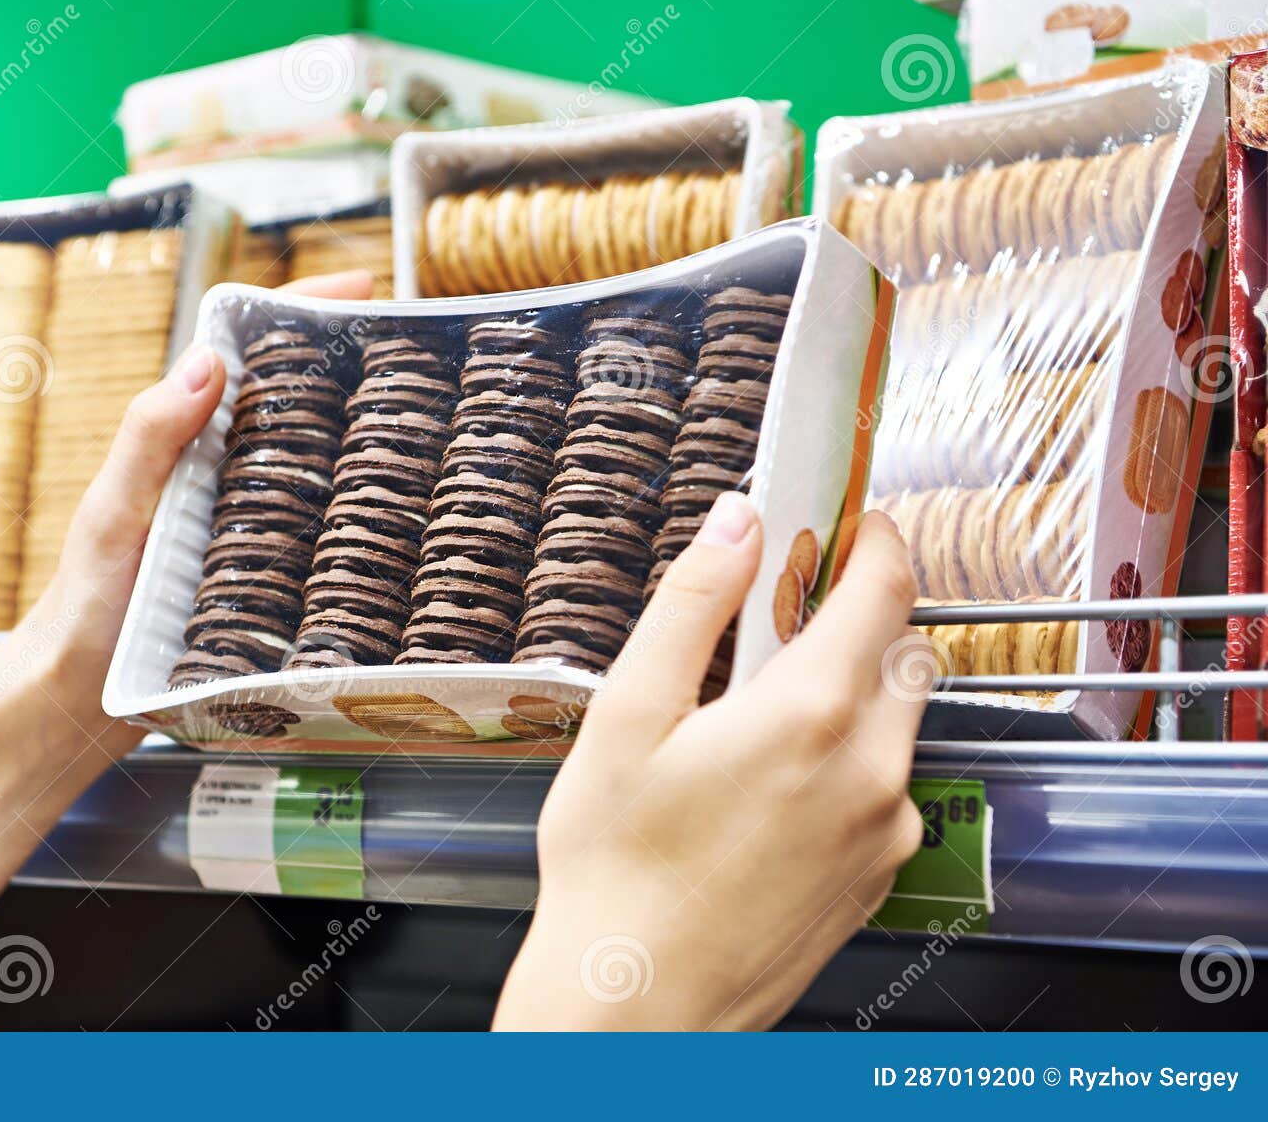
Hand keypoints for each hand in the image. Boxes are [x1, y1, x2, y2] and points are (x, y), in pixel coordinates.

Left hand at [0, 269, 376, 765]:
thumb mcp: (113, 516)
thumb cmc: (87, 611)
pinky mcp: (262, 568)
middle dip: (349, 361)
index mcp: (178, 441)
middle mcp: (215, 471)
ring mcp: (242, 518)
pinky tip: (396, 509)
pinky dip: (357, 501)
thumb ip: (150, 438)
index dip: (298, 308)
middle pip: (289, 396)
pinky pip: (316, 521)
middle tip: (417, 351)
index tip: (362, 288)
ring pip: (311, 456)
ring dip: (362, 428)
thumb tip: (207, 360)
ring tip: (425, 417)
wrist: (79, 702)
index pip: (240, 350)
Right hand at [494, 495, 929, 1030]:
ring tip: (765, 712)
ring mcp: (885, 829)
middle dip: (866, 612)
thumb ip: (692, 604)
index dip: (875, 540)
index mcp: (810, 715)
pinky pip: (891, 785)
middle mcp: (870, 771)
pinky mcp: (879, 873)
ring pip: (903, 719)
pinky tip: (774, 783)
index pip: (885, 588)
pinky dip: (854, 756)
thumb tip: (737, 522)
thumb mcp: (628, 714)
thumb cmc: (616, 869)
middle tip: (792, 614)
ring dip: (858, 687)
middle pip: (908, 650)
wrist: (638, 1001)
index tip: (854, 523)